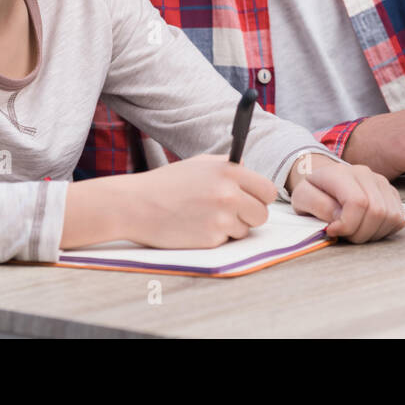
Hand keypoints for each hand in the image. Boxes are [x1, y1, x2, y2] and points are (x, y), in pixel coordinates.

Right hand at [125, 154, 277, 247]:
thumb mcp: (199, 164)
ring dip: (232, 227)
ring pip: (245, 230)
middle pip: (262, 214)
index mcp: (229, 172)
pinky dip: (215, 237)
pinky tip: (195, 227)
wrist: (136, 205)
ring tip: (206, 217)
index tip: (253, 200)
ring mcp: (221, 219)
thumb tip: (248, 168)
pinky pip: (225, 241)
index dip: (261, 197)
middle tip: (231, 213)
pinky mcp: (211, 240)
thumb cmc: (166, 183)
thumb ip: (227, 165)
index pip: (268, 190)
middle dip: (250, 215)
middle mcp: (229, 195)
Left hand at [285, 154, 404, 242]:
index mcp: (341, 173)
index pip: (358, 202)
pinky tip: (367, 228)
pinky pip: (399, 219)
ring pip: (391, 217)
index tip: (332, 230)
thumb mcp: (302, 197)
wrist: (324, 180)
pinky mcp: (392, 194)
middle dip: (359, 233)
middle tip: (344, 234)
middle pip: (377, 212)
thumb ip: (317, 205)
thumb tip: (337, 217)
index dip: (347, 225)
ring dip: (372, 234)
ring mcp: (382, 183)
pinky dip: (384, 231)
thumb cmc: (314, 191)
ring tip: (354, 231)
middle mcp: (365, 174)